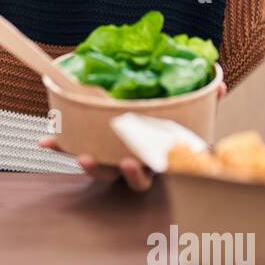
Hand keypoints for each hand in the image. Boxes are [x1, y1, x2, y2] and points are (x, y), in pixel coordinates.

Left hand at [38, 81, 227, 190]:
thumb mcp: (188, 115)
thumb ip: (204, 103)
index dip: (141, 170)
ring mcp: (114, 161)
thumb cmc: (170, 126)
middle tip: (119, 162)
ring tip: (80, 155)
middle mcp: (137, 165)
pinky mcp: (93, 150)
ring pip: (103, 172)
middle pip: (131, 179)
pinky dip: (61, 145)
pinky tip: (46, 141)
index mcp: (159, 158)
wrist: (151, 132)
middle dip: (121, 173)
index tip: (130, 162)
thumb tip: (218, 85)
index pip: (153, 170)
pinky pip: (75, 149)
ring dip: (91, 165)